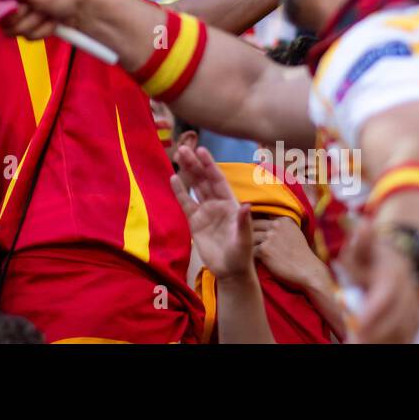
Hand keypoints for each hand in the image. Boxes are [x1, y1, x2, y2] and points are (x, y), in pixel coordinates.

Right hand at [0, 0, 95, 36]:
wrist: (87, 9)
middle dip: (17, 16)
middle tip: (33, 8)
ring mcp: (23, 10)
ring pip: (11, 29)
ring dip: (32, 24)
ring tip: (46, 13)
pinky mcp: (32, 24)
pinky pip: (25, 36)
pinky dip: (41, 30)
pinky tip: (51, 21)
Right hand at [171, 145, 254, 279]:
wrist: (230, 271)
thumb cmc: (241, 255)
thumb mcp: (244, 239)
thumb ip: (243, 222)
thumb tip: (245, 206)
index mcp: (230, 203)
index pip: (218, 180)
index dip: (210, 165)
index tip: (201, 151)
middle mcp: (217, 203)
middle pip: (204, 180)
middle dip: (195, 164)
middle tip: (184, 148)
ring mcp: (205, 211)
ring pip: (194, 187)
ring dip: (187, 172)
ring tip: (178, 156)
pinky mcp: (195, 221)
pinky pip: (186, 203)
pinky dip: (179, 191)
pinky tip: (173, 178)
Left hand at [252, 215, 326, 290]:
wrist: (308, 272)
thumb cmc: (301, 256)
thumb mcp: (294, 234)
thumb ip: (281, 227)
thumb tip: (267, 223)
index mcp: (283, 220)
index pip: (262, 216)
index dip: (256, 224)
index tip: (251, 230)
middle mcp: (276, 225)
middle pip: (253, 225)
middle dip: (248, 233)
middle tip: (244, 242)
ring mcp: (270, 237)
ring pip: (249, 237)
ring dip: (247, 245)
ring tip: (246, 251)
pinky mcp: (264, 250)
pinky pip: (249, 250)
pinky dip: (248, 255)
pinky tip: (249, 260)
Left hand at [337, 217, 418, 342]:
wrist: (402, 260)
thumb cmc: (373, 256)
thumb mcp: (364, 246)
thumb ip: (362, 241)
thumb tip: (364, 225)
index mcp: (392, 277)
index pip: (386, 298)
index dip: (374, 313)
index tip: (357, 324)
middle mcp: (408, 296)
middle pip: (394, 321)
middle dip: (374, 334)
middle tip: (352, 341)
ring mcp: (414, 310)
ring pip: (403, 333)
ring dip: (383, 340)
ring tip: (357, 344)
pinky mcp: (415, 322)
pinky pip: (406, 338)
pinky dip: (392, 342)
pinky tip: (371, 344)